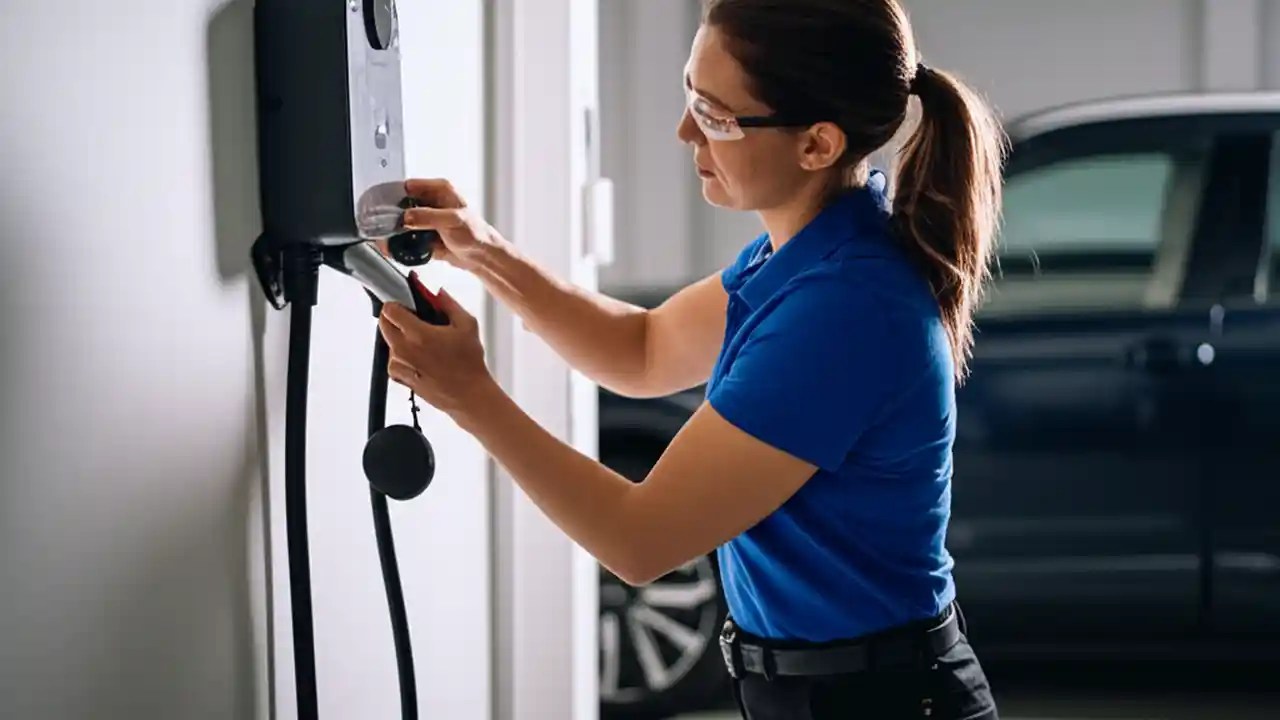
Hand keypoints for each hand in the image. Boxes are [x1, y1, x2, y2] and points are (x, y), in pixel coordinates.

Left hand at [378, 289, 496, 417]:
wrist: (468, 395)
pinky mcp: (401, 378)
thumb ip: (448, 304)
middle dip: (396, 318)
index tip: (407, 305)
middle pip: (384, 324)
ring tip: (422, 343)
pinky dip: (401, 356)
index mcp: (418, 334)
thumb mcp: (467, 325)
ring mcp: (401, 365)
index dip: (397, 303)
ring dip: (400, 338)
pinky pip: (393, 361)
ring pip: (389, 342)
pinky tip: (420, 357)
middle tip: (414, 321)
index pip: (389, 310)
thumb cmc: (469, 364)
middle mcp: (404, 349)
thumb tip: (436, 293)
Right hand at [383, 178, 504, 272]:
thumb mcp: (452, 220)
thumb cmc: (476, 234)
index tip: (382, 206)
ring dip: (393, 231)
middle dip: (391, 215)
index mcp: (439, 189)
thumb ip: (428, 217)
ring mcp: (427, 218)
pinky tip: (394, 249)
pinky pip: (407, 237)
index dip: (395, 195)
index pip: (409, 186)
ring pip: (402, 222)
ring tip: (384, 240)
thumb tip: (406, 216)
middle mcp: (431, 202)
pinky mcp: (424, 234)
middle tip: (381, 226)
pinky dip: (400, 244)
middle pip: (402, 204)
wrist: (481, 256)